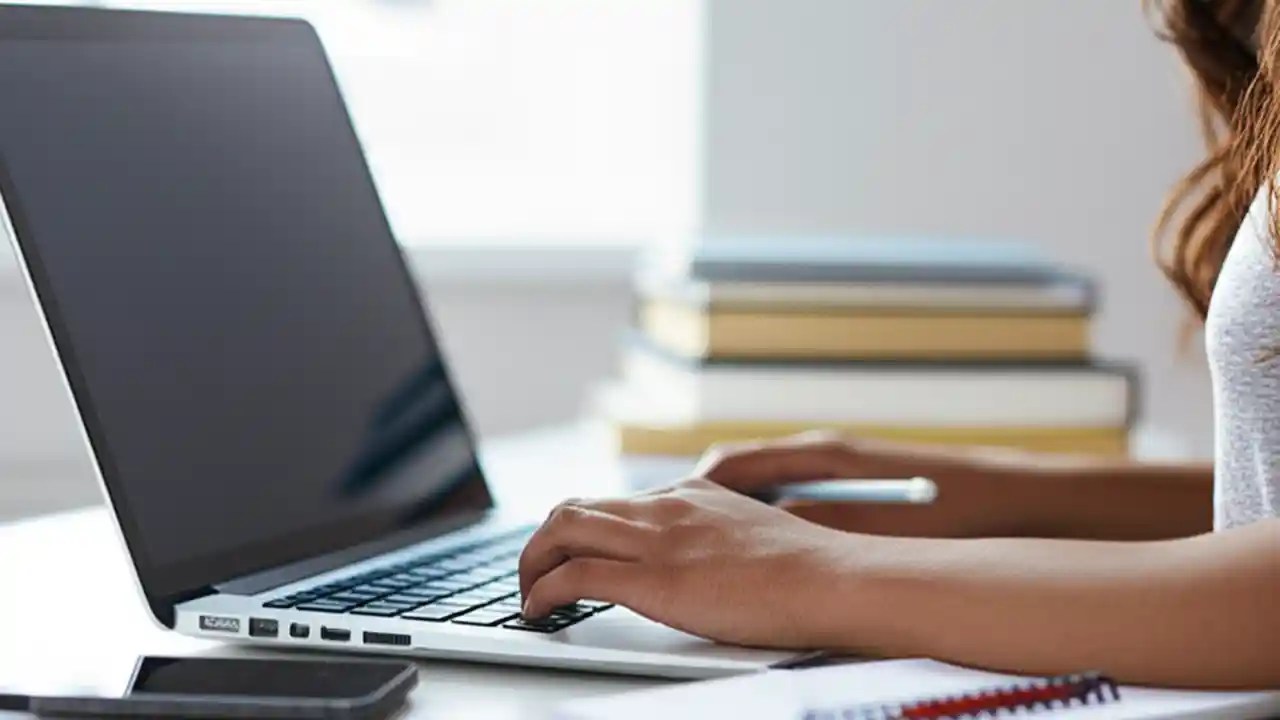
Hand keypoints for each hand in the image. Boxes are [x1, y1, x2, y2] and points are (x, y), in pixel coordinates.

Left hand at [518, 478, 855, 648]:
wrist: (830, 579)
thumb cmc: (806, 569)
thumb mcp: (753, 533)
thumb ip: (717, 536)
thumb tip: (705, 561)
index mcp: (690, 494)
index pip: (613, 501)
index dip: (580, 530)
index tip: (570, 555)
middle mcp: (665, 507)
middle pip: (575, 508)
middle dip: (542, 542)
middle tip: (536, 574)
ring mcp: (657, 540)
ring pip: (562, 529)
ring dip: (532, 562)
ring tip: (528, 594)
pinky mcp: (654, 579)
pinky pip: (575, 576)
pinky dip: (543, 592)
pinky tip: (538, 611)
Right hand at [694, 431, 1014, 537]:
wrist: (1019, 500)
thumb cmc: (949, 508)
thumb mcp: (870, 525)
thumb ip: (807, 525)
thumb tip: (750, 529)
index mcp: (820, 453)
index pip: (733, 463)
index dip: (695, 491)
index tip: (668, 517)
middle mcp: (824, 453)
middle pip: (744, 475)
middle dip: (709, 506)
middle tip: (681, 539)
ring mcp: (842, 470)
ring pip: (770, 491)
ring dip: (740, 518)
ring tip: (717, 554)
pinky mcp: (862, 488)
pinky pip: (798, 504)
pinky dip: (777, 526)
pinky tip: (780, 558)